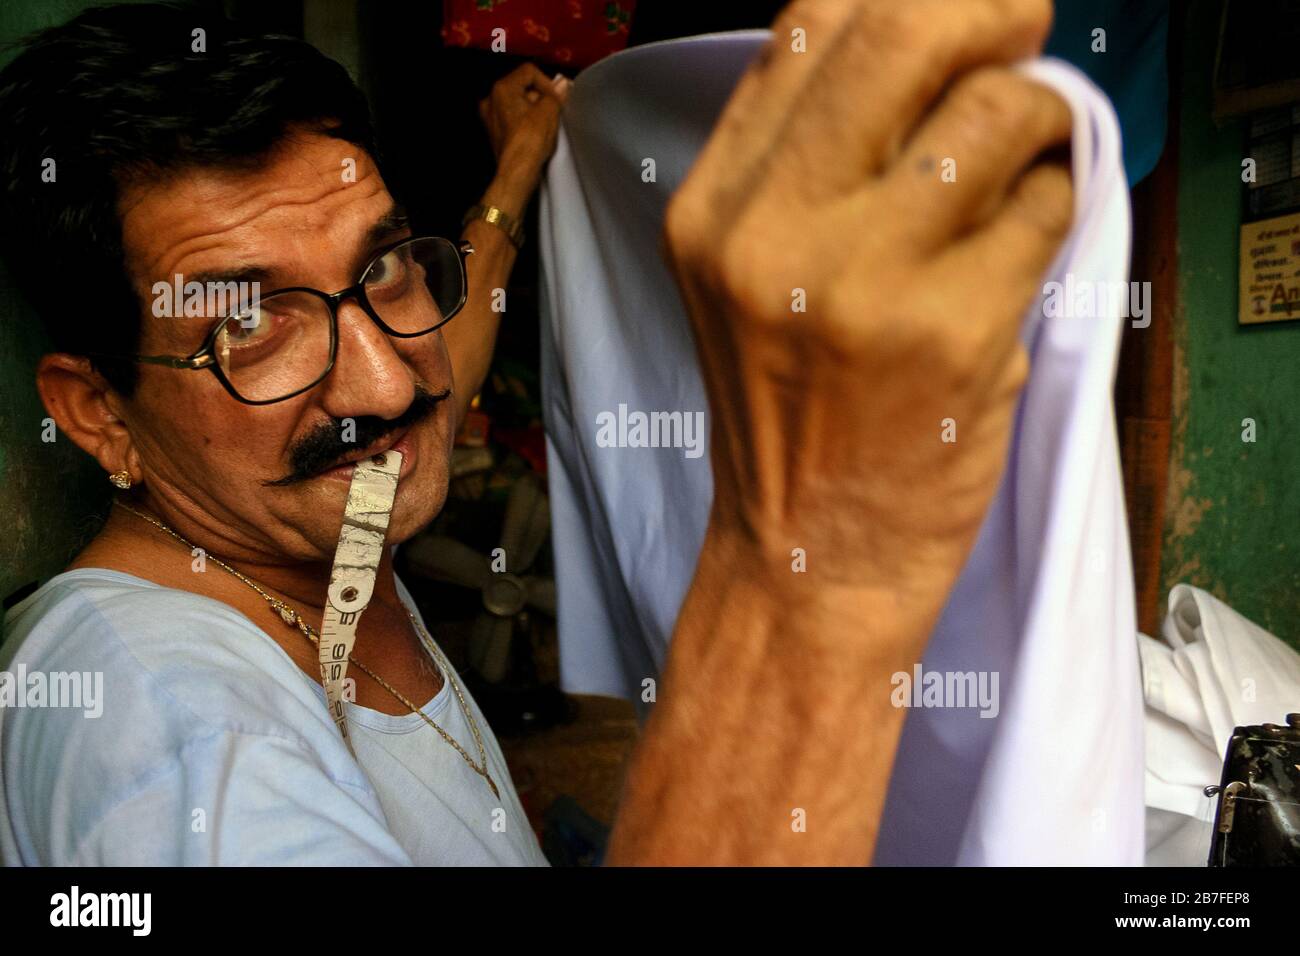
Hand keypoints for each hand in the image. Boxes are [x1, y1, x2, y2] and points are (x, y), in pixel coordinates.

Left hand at [478, 62, 570, 195]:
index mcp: (502, 88)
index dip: (547, 82)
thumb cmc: (530, 140)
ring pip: (517, 104)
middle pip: (522, 87)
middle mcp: (491, 100)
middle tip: (554, 110)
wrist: (517, 172)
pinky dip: (525, 121)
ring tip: (547, 124)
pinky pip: (513, 119)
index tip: (557, 97)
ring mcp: (490, 118)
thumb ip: (555, 94)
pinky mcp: (494, 133)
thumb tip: (562, 85)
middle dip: (540, 96)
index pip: (529, 71)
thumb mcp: (549, 111)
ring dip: (534, 109)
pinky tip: (536, 134)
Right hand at [662, 0, 1072, 598]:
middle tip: (1023, 34)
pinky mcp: (950, 330)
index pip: (810, 26)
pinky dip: (1056, 208)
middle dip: (989, 15)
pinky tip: (1021, 255)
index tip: (956, 24)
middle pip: (904, 31)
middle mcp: (767, 234)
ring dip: (1037, 121)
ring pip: (996, 108)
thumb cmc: (796, 419)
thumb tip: (927, 45)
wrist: (807, 560)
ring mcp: (857, 282)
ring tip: (1024, 167)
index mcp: (709, 213)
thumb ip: (806, 164)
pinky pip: (1046, 204)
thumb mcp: (749, 281)